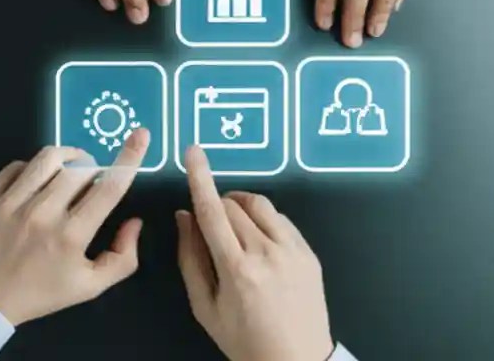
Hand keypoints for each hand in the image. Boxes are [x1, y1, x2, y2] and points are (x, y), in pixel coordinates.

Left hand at [0, 129, 149, 324]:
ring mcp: (12, 203)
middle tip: (92, 180)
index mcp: (71, 236)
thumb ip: (122, 257)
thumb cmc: (41, 293)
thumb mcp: (90, 287)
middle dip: (94, 168)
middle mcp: (42, 214)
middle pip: (79, 169)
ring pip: (47, 158)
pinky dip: (33, 166)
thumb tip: (134, 222)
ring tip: (72, 166)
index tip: (140, 135)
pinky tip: (37, 180)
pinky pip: (17, 166)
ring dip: (67, 156)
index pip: (108, 188)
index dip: (129, 158)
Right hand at [175, 147, 333, 360]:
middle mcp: (267, 254)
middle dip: (216, 207)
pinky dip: (263, 221)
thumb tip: (184, 217)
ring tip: (234, 228)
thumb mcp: (204, 307)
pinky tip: (259, 242)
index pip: (213, 212)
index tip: (192, 153)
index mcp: (236, 270)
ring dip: (239, 206)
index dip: (200, 178)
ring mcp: (293, 252)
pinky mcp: (309, 254)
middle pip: (233, 205)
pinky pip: (281, 219)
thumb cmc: (243, 340)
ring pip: (259, 205)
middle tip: (211, 229)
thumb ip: (190, 258)